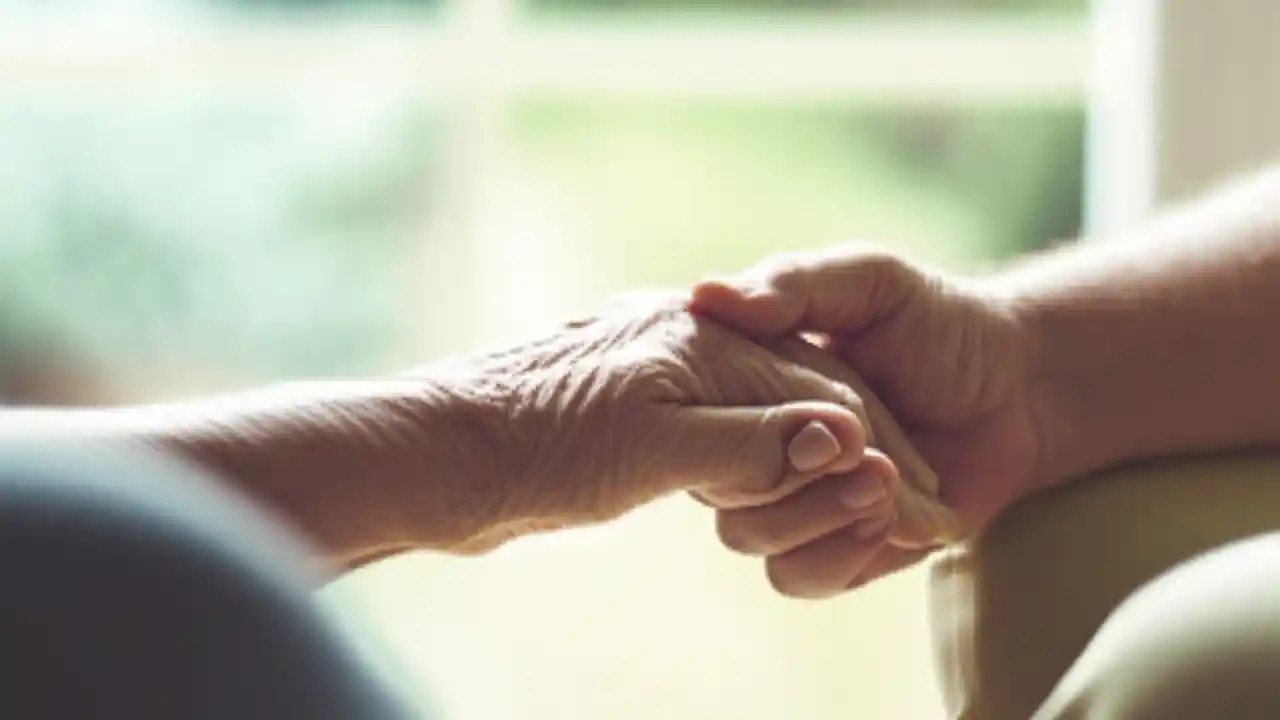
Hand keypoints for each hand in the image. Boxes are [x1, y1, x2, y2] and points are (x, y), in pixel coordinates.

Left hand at [445, 292, 877, 552]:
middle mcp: (693, 347)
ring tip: (861, 511)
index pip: (824, 398)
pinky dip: (760, 469)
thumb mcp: (652, 446)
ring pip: (769, 418)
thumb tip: (837, 439)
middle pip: (807, 400)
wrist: (443, 451)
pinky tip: (770, 494)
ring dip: (814, 468)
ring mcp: (666, 375)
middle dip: (861, 459)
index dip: (877, 453)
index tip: (925, 507)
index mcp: (706, 344)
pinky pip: (725, 435)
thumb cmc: (540, 445)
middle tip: (915, 517)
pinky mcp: (640, 410)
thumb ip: (748, 441)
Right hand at [689, 246, 1042, 595]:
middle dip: (784, 477)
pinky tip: (895, 516)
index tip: (800, 410)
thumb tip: (703, 294)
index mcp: (746, 385)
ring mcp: (797, 500)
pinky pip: (804, 575)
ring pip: (754, 541)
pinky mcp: (840, 546)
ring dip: (816, 517)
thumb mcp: (866, 279)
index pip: (694, 419)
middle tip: (861, 451)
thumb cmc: (936, 320)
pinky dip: (844, 552)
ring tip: (884, 481)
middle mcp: (760, 446)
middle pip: (717, 491)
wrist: (1019, 384)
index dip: (730, 422)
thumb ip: (790, 283)